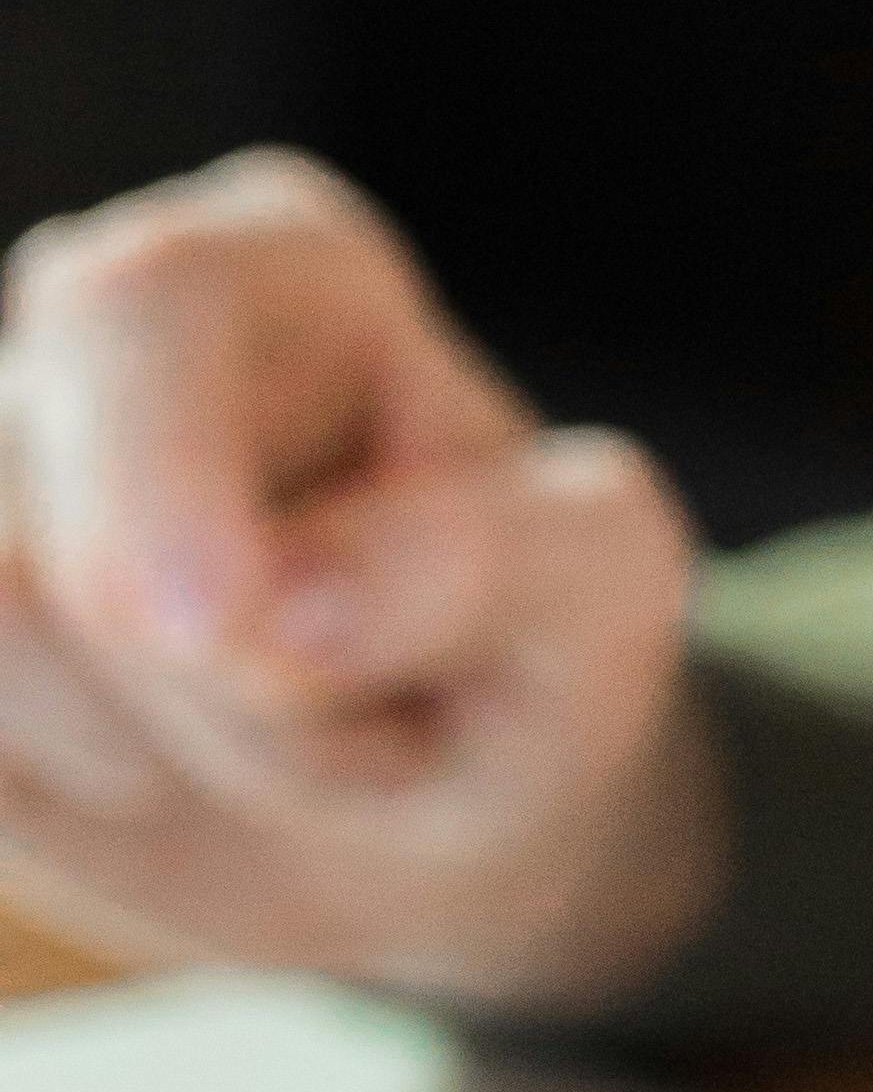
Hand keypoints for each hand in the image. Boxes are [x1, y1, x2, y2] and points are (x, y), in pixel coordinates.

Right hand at [0, 150, 721, 1005]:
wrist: (439, 826)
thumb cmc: (523, 658)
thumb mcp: (596, 595)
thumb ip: (486, 556)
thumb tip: (285, 599)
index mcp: (281, 265)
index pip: (143, 303)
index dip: (152, 470)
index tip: (219, 628)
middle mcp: (99, 339)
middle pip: (23, 499)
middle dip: (197, 677)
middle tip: (352, 725)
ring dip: (160, 751)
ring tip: (278, 736)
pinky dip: (66, 795)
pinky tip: (157, 772)